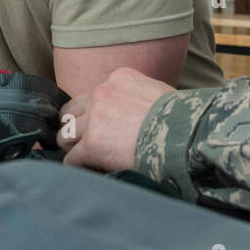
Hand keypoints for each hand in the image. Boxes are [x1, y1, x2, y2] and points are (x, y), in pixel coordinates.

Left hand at [58, 67, 172, 171]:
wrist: (184, 134)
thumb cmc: (182, 119)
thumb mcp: (159, 93)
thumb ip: (139, 97)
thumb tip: (137, 115)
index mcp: (119, 78)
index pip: (95, 94)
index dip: (95, 112)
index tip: (103, 125)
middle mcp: (102, 93)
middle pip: (72, 110)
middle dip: (76, 125)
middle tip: (83, 141)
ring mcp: (94, 119)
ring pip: (65, 133)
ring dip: (72, 146)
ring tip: (82, 158)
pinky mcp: (91, 144)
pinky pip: (71, 159)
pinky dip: (77, 166)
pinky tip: (87, 171)